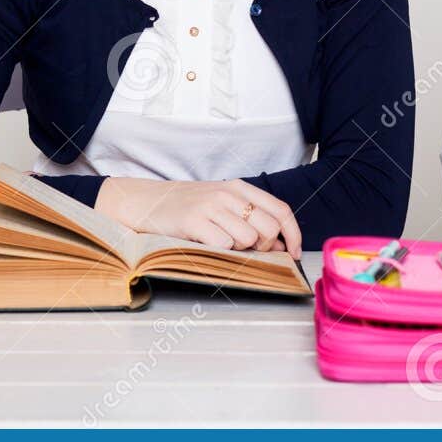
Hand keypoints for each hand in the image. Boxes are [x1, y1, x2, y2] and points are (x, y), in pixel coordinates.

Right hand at [95, 177, 301, 256]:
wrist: (147, 202)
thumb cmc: (188, 206)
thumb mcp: (222, 202)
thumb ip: (251, 216)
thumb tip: (282, 243)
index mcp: (240, 187)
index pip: (281, 210)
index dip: (294, 234)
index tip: (294, 253)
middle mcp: (228, 193)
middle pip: (269, 229)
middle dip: (264, 248)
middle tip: (247, 250)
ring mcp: (211, 206)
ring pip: (247, 239)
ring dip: (238, 250)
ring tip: (219, 242)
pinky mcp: (194, 221)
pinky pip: (223, 246)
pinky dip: (219, 251)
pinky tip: (205, 243)